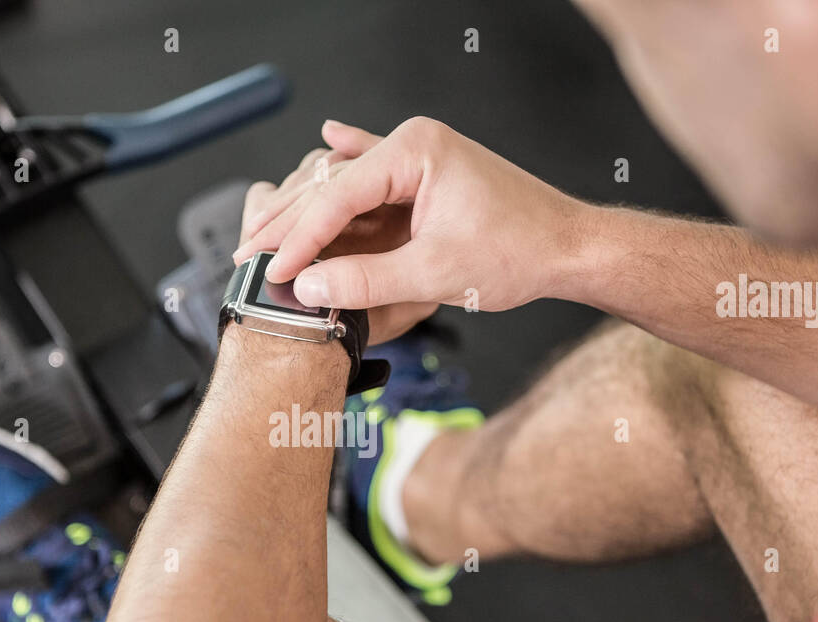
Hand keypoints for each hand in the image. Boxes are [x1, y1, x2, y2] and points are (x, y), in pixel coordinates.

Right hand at [234, 117, 589, 340]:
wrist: (569, 249)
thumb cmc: (520, 250)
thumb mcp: (435, 273)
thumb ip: (366, 281)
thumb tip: (308, 287)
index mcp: (414, 151)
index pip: (336, 196)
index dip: (297, 239)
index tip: (269, 269)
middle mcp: (413, 146)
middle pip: (331, 187)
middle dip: (288, 225)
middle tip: (248, 258)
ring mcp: (419, 161)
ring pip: (345, 190)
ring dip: (308, 217)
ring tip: (264, 238)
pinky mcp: (426, 181)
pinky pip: (372, 180)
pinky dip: (347, 177)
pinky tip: (325, 137)